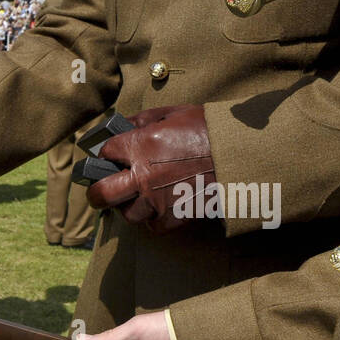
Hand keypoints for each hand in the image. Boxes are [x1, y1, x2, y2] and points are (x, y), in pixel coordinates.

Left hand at [86, 104, 212, 235]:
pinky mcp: (174, 217)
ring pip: (127, 213)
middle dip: (96, 193)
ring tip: (137, 198)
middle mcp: (143, 176)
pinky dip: (152, 219)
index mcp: (141, 146)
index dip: (107, 154)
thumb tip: (119, 126)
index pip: (105, 153)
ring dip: (128, 206)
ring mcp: (157, 200)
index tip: (111, 157)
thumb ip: (143, 120)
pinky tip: (159, 207)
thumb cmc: (211, 129)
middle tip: (100, 192)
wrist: (243, 152)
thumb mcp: (174, 113)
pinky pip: (152, 226)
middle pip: (101, 195)